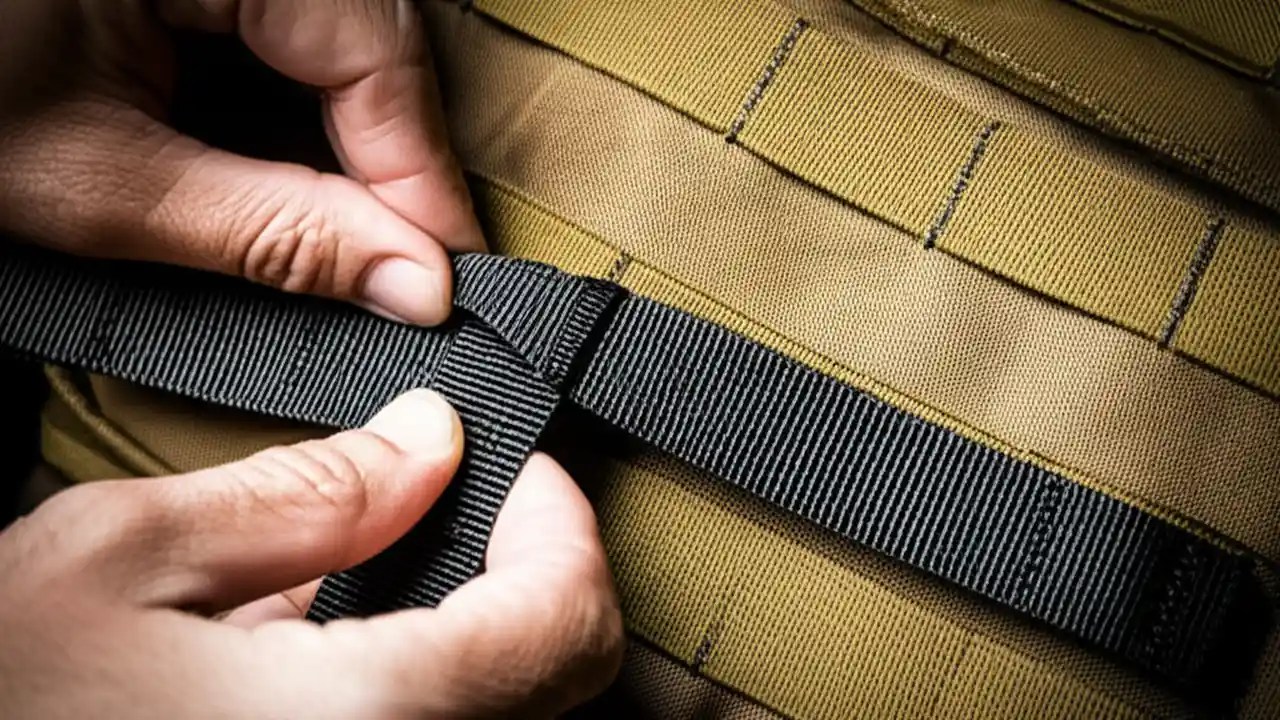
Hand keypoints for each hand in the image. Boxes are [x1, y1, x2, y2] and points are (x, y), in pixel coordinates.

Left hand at [0, 0, 484, 325]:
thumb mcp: (99, 179)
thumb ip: (272, 231)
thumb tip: (410, 282)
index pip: (371, 56)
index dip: (417, 180)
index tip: (443, 280)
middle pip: (372, 38)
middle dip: (392, 161)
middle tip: (404, 271)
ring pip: (343, 29)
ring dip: (353, 136)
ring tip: (357, 235)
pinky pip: (293, 19)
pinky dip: (301, 101)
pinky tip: (301, 173)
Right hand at [0, 390, 623, 717]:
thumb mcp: (121, 558)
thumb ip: (303, 494)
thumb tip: (431, 439)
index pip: (561, 620)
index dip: (557, 520)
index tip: (511, 464)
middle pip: (552, 674)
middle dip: (526, 568)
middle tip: (463, 499)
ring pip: (501, 709)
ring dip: (476, 623)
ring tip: (378, 561)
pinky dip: (421, 677)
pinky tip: (329, 639)